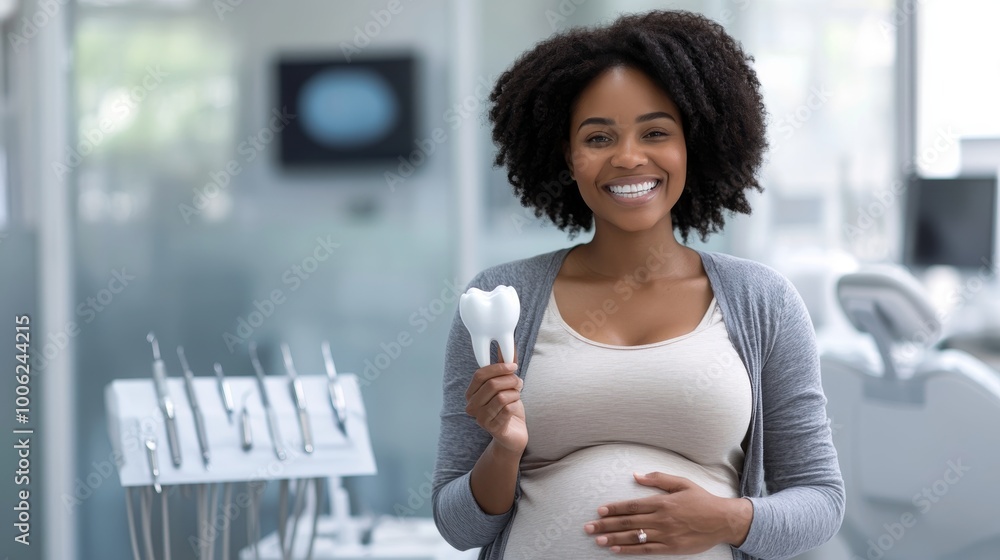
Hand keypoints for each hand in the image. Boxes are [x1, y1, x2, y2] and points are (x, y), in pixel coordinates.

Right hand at [464, 349, 526, 453]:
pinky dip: (516, 404)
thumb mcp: (505, 385)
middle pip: (492, 385)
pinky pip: (508, 409)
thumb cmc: (508, 407)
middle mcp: (472, 406)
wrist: (513, 435)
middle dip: (510, 380)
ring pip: (502, 397)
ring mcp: (481, 419)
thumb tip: (507, 343)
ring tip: (517, 395)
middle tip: (519, 383)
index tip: (513, 366)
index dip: (498, 368)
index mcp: (471, 393)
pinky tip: (516, 407)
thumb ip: (503, 366)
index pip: (479, 375)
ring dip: (515, 393)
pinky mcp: (494, 428)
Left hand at [583, 472, 752, 553]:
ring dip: (613, 538)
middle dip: (606, 525)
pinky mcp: (671, 548)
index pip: (631, 505)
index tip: (599, 511)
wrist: (723, 520)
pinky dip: (630, 550)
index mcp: (662, 502)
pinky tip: (616, 550)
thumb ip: (657, 478)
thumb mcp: (681, 482)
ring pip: (634, 536)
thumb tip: (636, 475)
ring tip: (597, 540)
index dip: (613, 508)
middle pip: (628, 522)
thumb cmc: (702, 500)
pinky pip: (646, 549)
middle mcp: (661, 519)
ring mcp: (665, 534)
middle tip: (588, 528)